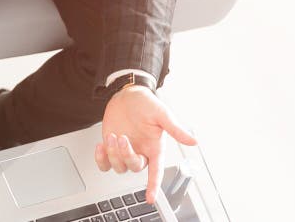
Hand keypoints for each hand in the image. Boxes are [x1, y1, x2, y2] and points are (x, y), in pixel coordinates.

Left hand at [94, 85, 196, 203]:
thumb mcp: (162, 114)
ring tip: (113, 135)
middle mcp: (140, 152)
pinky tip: (101, 146)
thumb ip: (175, 129)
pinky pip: (105, 163)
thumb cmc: (146, 103)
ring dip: (113, 154)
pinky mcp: (112, 146)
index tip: (151, 198)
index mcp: (154, 148)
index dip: (154, 186)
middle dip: (126, 155)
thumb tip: (193, 141)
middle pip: (134, 167)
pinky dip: (100, 159)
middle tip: (122, 137)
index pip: (156, 172)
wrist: (127, 94)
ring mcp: (125, 151)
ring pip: (118, 166)